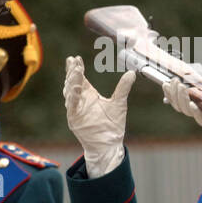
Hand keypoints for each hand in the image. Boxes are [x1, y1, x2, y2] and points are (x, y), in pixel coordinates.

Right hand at [64, 57, 135, 177]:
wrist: (110, 144)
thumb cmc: (113, 125)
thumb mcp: (119, 103)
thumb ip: (123, 88)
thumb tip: (131, 73)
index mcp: (89, 95)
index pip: (80, 79)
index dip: (77, 68)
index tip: (76, 58)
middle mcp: (80, 101)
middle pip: (72, 83)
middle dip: (72, 72)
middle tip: (73, 61)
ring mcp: (75, 110)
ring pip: (70, 93)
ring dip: (72, 81)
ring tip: (76, 71)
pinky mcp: (74, 119)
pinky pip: (71, 106)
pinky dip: (72, 97)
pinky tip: (75, 88)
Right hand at [163, 56, 201, 152]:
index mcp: (194, 100)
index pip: (176, 97)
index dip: (169, 91)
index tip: (166, 82)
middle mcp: (195, 108)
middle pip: (178, 103)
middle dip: (173, 92)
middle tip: (175, 81)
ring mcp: (201, 115)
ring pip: (186, 109)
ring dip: (182, 99)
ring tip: (182, 88)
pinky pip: (199, 117)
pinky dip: (194, 110)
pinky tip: (192, 104)